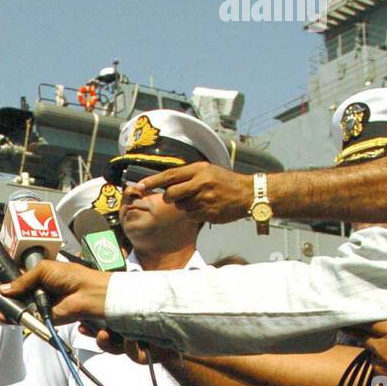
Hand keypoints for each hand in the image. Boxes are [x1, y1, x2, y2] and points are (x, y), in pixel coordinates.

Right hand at [0, 261, 108, 328]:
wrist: (86, 294)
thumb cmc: (70, 276)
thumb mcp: (42, 269)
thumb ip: (22, 279)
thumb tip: (4, 288)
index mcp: (32, 275)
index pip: (9, 278)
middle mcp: (31, 290)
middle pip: (7, 295)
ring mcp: (34, 304)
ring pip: (11, 308)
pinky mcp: (37, 317)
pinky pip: (20, 319)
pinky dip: (9, 318)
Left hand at [134, 163, 253, 223]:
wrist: (247, 194)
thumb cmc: (225, 182)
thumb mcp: (208, 171)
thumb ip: (188, 176)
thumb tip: (166, 183)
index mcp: (199, 169)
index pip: (170, 175)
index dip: (153, 181)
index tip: (139, 186)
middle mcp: (200, 183)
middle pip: (171, 194)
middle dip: (168, 198)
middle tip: (172, 198)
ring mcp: (203, 199)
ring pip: (181, 206)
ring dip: (185, 205)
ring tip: (200, 200)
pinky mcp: (207, 213)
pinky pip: (190, 216)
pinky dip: (194, 213)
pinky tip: (206, 208)